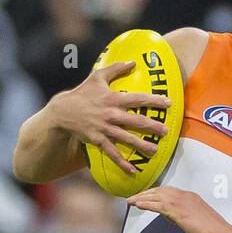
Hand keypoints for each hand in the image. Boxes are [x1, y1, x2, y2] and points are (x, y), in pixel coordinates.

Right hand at [53, 60, 170, 176]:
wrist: (63, 111)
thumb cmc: (83, 93)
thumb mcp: (97, 77)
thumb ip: (116, 68)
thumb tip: (133, 61)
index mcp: (112, 98)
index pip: (137, 99)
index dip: (153, 100)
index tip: (169, 103)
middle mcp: (110, 114)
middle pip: (135, 121)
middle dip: (152, 127)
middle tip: (166, 131)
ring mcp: (104, 128)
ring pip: (126, 138)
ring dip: (141, 146)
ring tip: (155, 151)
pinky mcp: (98, 140)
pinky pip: (112, 153)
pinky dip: (122, 163)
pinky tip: (133, 171)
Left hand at [127, 186, 230, 232]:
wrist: (220, 232)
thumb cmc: (211, 229)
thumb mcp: (194, 218)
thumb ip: (181, 215)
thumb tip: (169, 216)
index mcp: (189, 196)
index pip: (167, 191)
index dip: (154, 193)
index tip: (146, 196)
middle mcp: (184, 195)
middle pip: (159, 190)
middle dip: (145, 193)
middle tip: (134, 197)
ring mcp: (180, 201)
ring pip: (156, 195)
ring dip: (142, 197)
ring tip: (131, 201)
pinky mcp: (177, 210)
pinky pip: (157, 205)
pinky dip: (146, 204)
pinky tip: (138, 205)